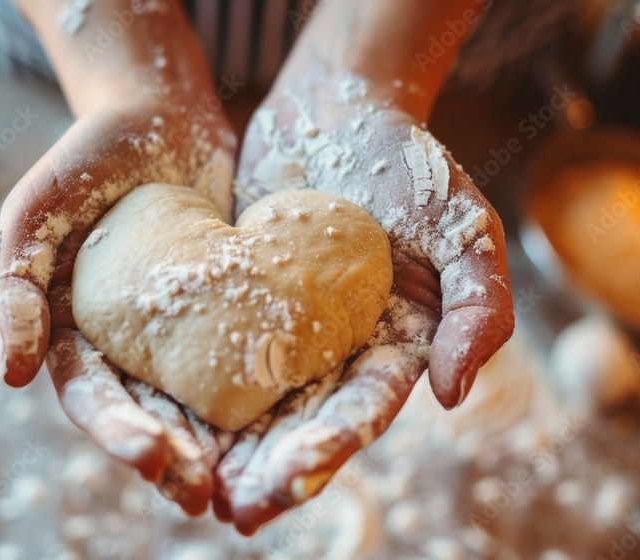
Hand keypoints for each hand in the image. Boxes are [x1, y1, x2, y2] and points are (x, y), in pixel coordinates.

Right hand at [0, 88, 236, 513]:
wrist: (160, 116)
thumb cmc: (86, 160)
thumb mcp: (35, 211)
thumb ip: (11, 282)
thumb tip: (13, 374)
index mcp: (76, 339)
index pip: (95, 399)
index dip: (119, 432)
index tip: (152, 458)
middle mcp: (131, 349)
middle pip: (154, 417)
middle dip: (178, 460)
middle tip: (208, 495)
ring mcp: (185, 335)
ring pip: (206, 403)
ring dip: (226, 449)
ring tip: (253, 486)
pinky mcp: (234, 313)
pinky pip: (252, 357)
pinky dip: (270, 392)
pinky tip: (300, 420)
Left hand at [213, 71, 513, 532]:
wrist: (339, 106)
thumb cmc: (411, 163)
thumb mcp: (464, 227)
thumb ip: (478, 307)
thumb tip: (453, 396)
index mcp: (391, 348)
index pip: (359, 411)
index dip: (327, 451)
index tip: (291, 483)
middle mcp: (335, 350)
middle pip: (299, 421)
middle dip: (267, 469)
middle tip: (232, 509)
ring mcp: (281, 328)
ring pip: (250, 398)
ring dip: (225, 446)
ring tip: (190, 486)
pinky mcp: (236, 299)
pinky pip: (210, 346)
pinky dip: (189, 383)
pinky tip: (160, 415)